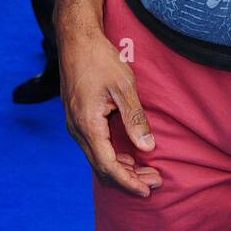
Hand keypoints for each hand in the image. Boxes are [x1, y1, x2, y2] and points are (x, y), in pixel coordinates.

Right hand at [60, 26, 162, 196]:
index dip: (128, 182)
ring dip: (122, 168)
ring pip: (98, 159)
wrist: (76, 40)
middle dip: (128, 179)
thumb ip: (135, 119)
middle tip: (155, 182)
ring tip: (147, 171)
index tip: (148, 190)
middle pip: (102, 168)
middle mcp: (77, 130)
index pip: (108, 166)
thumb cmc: (100, 59)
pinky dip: (113, 156)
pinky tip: (130, 154)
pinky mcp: (78, 119)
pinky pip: (95, 147)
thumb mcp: (124, 87)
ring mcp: (75, 125)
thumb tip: (147, 147)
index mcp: (87, 124)